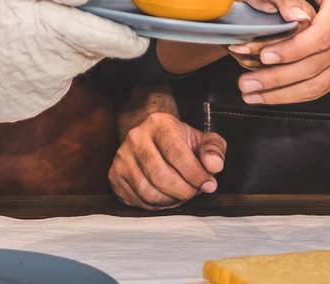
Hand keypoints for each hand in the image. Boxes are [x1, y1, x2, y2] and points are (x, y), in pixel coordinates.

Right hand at [0, 0, 147, 126]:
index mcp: (48, 30)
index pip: (108, 36)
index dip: (127, 33)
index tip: (139, 29)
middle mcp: (47, 69)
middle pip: (90, 52)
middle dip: (89, 36)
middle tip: (64, 17)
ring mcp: (34, 93)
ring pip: (67, 68)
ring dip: (61, 51)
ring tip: (27, 31)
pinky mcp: (19, 108)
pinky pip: (44, 85)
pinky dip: (39, 69)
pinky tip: (13, 54)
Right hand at [109, 112, 227, 209]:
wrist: (152, 138)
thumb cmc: (180, 141)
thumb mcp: (202, 140)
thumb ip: (213, 150)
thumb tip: (214, 166)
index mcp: (159, 124)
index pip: (177, 154)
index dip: (196, 174)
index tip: (209, 184)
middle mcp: (136, 137)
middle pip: (160, 176)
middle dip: (184, 191)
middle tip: (195, 192)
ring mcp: (122, 157)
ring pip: (148, 192)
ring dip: (171, 200)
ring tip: (181, 193)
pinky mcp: (115, 176)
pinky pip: (138, 201)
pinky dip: (157, 205)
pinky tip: (166, 196)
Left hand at [232, 0, 329, 104]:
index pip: (320, 37)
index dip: (292, 49)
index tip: (265, 56)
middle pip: (315, 66)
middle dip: (278, 77)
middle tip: (246, 83)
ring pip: (317, 84)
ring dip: (282, 94)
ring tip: (250, 94)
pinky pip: (321, 88)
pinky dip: (294, 96)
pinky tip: (270, 96)